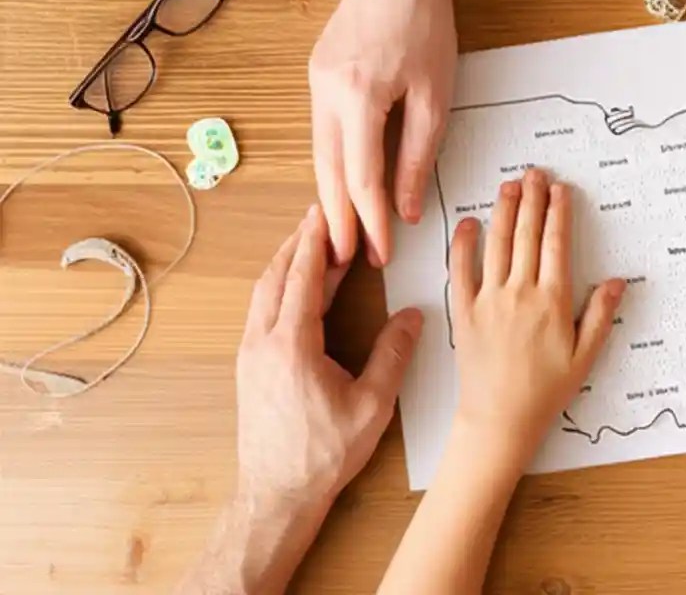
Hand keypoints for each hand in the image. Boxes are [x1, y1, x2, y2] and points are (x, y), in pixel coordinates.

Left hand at [236, 205, 424, 507]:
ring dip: (285, 263)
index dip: (318, 242)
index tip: (329, 215)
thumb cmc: (321, 455)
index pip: (303, 278)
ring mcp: (251, 355)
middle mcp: (262, 343)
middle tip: (319, 216)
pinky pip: (260, 312)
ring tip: (307, 243)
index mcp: (292, 346)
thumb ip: (392, 355)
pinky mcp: (249, 368)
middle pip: (276, 276)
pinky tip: (293, 290)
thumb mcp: (371, 406)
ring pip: (263, 293)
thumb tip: (411, 318)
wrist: (276, 494)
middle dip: (298, 242)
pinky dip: (277, 288)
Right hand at [309, 0, 456, 266]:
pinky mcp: (315, 77)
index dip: (371, 222)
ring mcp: (313, 83)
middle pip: (328, 175)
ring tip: (344, 237)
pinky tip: (342, 189)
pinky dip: (331, 166)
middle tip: (349, 263)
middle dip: (339, 223)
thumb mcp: (435, 96)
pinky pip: (321, 135)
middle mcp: (326, 93)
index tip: (381, 253)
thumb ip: (418, 155)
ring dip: (331, 198)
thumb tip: (407, 208)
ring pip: (319, 157)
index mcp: (359, 96)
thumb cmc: (424, 25)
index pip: (361, 179)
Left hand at [447, 169, 625, 466]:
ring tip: (510, 185)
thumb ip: (600, 315)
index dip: (558, 212)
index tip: (560, 190)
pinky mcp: (464, 312)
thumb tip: (618, 281)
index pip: (556, 244)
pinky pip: (461, 270)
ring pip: (497, 244)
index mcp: (552, 302)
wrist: (500, 419)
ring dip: (504, 210)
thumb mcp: (584, 356)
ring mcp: (488, 300)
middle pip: (527, 235)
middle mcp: (520, 293)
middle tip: (535, 173)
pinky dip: (464, 244)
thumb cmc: (545, 392)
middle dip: (533, 199)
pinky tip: (468, 223)